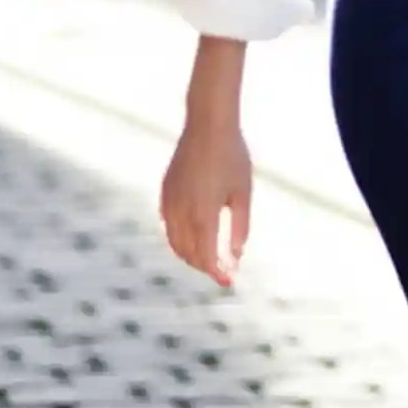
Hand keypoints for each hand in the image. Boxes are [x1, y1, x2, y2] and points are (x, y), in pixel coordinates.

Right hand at [160, 35, 251, 286]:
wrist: (208, 125)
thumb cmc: (232, 158)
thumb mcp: (243, 194)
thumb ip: (239, 228)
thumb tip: (236, 256)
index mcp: (203, 214)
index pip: (207, 257)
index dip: (218, 273)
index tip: (231, 282)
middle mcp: (182, 212)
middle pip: (189, 254)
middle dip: (206, 266)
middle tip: (226, 272)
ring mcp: (170, 202)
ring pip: (175, 243)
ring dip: (191, 256)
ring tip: (211, 259)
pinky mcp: (165, 192)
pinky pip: (168, 226)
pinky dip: (179, 239)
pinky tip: (194, 240)